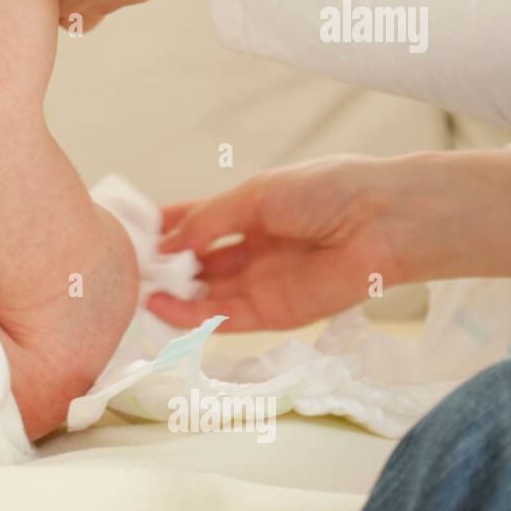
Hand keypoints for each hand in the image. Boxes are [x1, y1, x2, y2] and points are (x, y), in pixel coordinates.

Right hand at [146, 150, 510, 331]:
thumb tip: (168, 242)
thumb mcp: (255, 194)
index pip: (199, 223)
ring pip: (205, 294)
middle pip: (198, 262)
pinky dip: (191, 316)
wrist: (383, 220)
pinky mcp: (275, 313)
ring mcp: (263, 283)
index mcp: (253, 213)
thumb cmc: (327, 191)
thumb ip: (209, 220)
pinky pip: (224, 318)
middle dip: (163, 264)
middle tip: (127, 264)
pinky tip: (162, 307)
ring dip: (171, 293)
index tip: (131, 230)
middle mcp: (255, 250)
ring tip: (135, 288)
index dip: (166, 227)